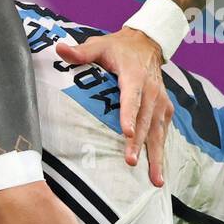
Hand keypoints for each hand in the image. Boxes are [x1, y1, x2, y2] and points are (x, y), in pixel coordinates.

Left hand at [56, 28, 172, 186]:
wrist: (147, 44)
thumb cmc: (118, 48)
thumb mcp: (99, 45)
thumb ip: (80, 51)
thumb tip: (59, 48)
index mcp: (134, 75)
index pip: (131, 97)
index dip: (129, 115)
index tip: (126, 133)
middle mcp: (151, 90)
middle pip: (144, 119)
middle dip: (138, 142)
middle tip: (130, 162)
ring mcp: (160, 101)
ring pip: (157, 131)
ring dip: (155, 155)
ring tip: (155, 180)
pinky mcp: (164, 110)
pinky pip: (162, 133)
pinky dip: (160, 152)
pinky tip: (157, 173)